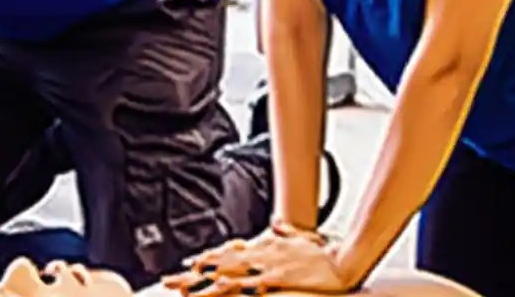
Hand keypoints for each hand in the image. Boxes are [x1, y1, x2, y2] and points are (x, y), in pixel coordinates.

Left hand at [164, 229, 352, 295]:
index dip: (209, 258)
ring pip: (230, 274)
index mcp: (266, 246)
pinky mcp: (278, 278)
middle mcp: (262, 254)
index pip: (230, 253)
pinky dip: (234, 286)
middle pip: (221, 263)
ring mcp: (268, 266)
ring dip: (206, 281)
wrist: (342, 260)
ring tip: (185, 289)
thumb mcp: (301, 239)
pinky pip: (251, 284)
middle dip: (196, 273)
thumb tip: (276, 224)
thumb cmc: (323, 253)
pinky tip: (220, 286)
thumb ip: (286, 232)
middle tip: (172, 279)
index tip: (190, 264)